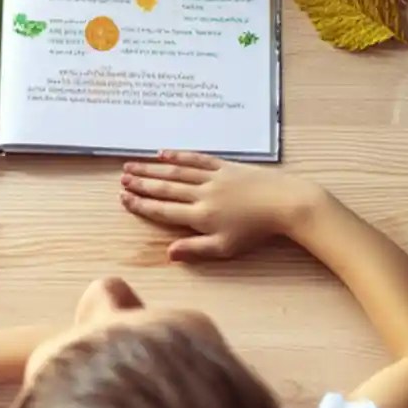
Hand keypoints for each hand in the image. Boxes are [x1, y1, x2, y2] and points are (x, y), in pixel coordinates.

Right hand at [119, 151, 324, 261]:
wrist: (285, 203)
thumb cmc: (256, 231)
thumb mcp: (225, 248)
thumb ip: (195, 249)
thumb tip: (168, 253)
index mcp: (199, 215)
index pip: (163, 209)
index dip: (141, 205)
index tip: (124, 199)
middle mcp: (201, 193)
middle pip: (164, 187)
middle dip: (141, 183)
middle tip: (122, 179)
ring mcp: (212, 177)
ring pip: (175, 171)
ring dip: (152, 168)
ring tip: (132, 165)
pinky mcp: (225, 166)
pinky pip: (196, 158)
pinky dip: (177, 155)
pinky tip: (163, 153)